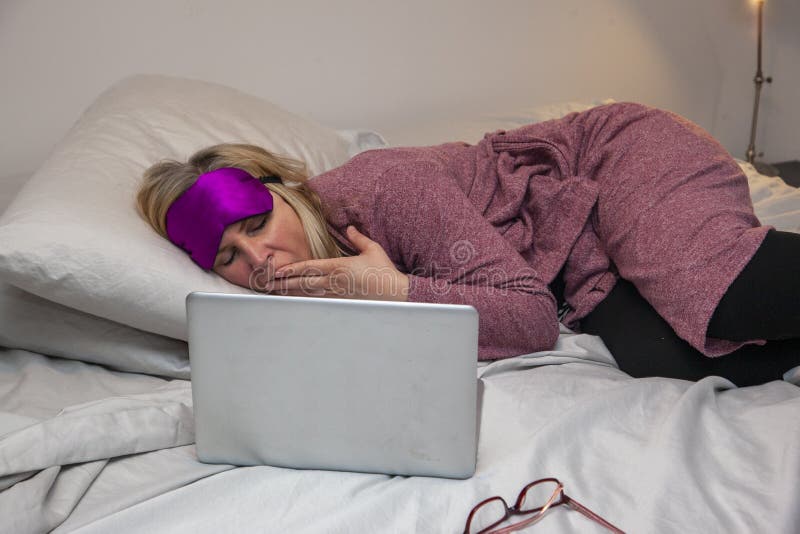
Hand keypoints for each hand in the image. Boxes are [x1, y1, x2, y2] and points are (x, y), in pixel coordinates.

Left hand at [259, 225, 409, 301]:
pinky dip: (304, 300)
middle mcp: (334, 281)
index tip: (278, 270)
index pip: (310, 267)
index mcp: (339, 267)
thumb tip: (349, 228)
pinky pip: (318, 301)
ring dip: (291, 292)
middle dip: (284, 282)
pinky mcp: (341, 302)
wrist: (394, 293)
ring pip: (308, 293)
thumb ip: (358, 238)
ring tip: (276, 292)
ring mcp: (337, 294)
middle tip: (268, 283)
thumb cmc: (384, 271)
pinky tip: (296, 300)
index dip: (292, 269)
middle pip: (303, 282)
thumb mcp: (373, 249)